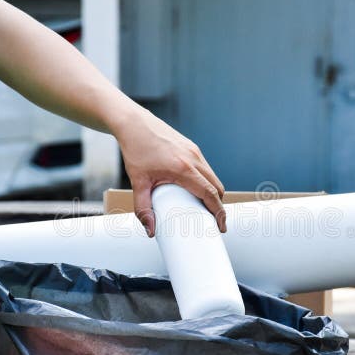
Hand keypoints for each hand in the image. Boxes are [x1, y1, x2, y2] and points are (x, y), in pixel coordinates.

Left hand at [114, 110, 225, 236]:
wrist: (133, 123)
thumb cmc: (136, 150)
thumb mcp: (138, 182)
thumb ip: (143, 208)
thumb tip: (150, 231)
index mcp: (184, 169)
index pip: (210, 194)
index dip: (219, 213)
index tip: (221, 226)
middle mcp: (193, 159)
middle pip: (216, 187)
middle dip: (218, 206)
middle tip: (214, 221)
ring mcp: (194, 151)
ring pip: (212, 176)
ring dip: (213, 192)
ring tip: (205, 207)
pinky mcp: (191, 147)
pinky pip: (205, 168)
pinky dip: (207, 181)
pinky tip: (197, 188)